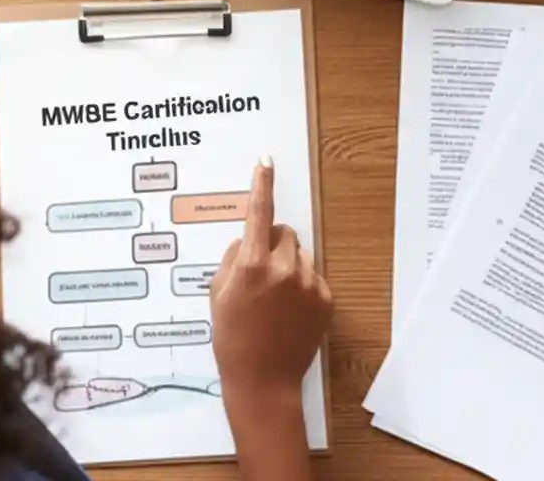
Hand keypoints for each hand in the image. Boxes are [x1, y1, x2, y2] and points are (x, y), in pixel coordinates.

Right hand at [210, 156, 332, 480]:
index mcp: (252, 264)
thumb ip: (233, 259)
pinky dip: (302, 286)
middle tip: (259, 272)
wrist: (262, 381)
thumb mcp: (218, 294)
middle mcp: (283, 268)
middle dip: (272, 243)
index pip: (258, 213)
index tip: (266, 162)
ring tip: (274, 300)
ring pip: (300, 255)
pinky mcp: (325, 298)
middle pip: (284, 232)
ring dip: (288, 265)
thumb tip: (249, 240)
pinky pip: (312, 277)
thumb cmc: (232, 338)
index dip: (261, 184)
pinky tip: (288, 312)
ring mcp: (308, 284)